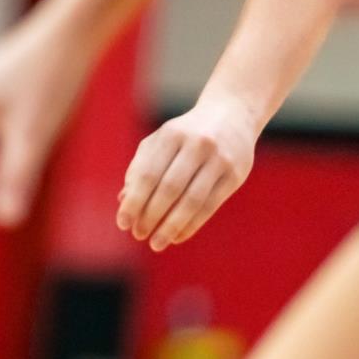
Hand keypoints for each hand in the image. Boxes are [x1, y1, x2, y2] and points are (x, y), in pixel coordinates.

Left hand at [117, 98, 256, 250]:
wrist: (233, 114)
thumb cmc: (186, 133)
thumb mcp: (161, 141)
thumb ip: (141, 167)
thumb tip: (123, 201)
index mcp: (172, 134)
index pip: (148, 174)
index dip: (134, 202)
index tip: (122, 223)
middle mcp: (197, 145)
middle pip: (169, 188)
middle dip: (150, 216)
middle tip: (138, 235)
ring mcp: (219, 159)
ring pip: (192, 200)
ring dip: (171, 226)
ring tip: (156, 243)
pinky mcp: (235, 175)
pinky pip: (210, 206)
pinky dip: (191, 225)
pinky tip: (177, 237)